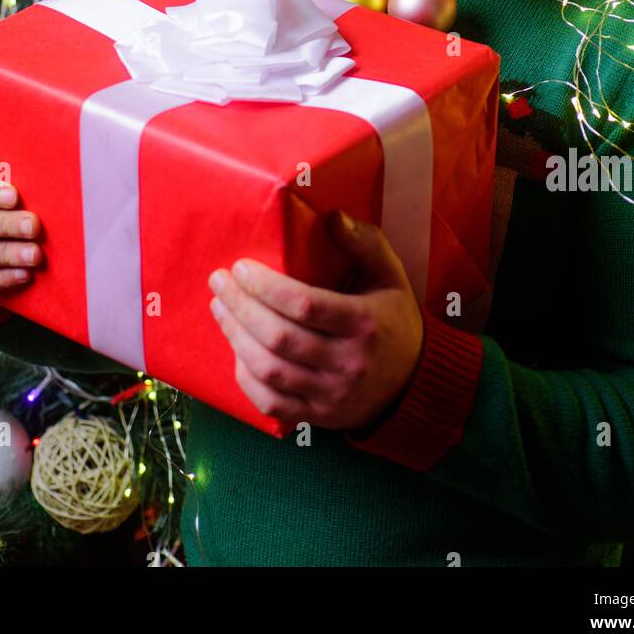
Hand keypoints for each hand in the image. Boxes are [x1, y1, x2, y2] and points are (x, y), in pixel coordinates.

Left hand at [207, 208, 423, 431]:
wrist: (414, 382)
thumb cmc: (394, 320)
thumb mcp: (390, 275)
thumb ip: (365, 243)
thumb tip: (332, 216)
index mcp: (363, 323)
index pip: (305, 305)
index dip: (266, 286)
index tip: (240, 267)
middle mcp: (347, 363)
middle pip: (279, 337)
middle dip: (241, 307)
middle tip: (219, 282)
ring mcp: (331, 395)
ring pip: (270, 370)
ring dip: (236, 338)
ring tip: (221, 309)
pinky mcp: (318, 417)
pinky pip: (270, 402)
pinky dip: (246, 377)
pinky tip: (236, 350)